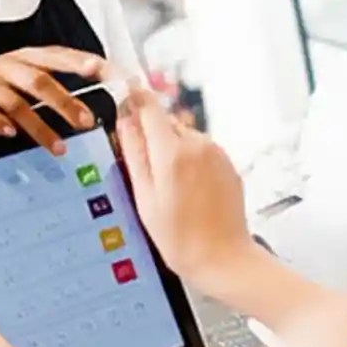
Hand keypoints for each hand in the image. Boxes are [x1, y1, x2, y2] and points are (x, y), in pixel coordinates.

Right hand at [0, 46, 106, 154]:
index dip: (76, 61)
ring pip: (15, 102)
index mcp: (24, 60)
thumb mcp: (25, 95)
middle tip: (85, 122)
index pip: (54, 55)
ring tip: (58, 147)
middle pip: (38, 81)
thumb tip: (91, 114)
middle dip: (65, 103)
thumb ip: (53, 97)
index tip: (98, 69)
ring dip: (40, 127)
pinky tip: (11, 135)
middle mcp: (4, 66)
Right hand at [117, 88, 257, 295]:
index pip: (148, 103)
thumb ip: (134, 154)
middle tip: (144, 171)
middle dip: (151, 136)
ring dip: (171, 151)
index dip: (131, 93)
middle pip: (164, 121)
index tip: (119, 88)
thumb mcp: (144, 197)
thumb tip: (125, 121)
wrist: (224, 259)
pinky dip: (189, 162)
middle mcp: (198, 144)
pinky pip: (200, 150)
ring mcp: (216, 152)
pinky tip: (188, 192)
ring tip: (170, 190)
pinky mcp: (227, 163)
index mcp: (172, 152)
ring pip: (182, 136)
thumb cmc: (182, 238)